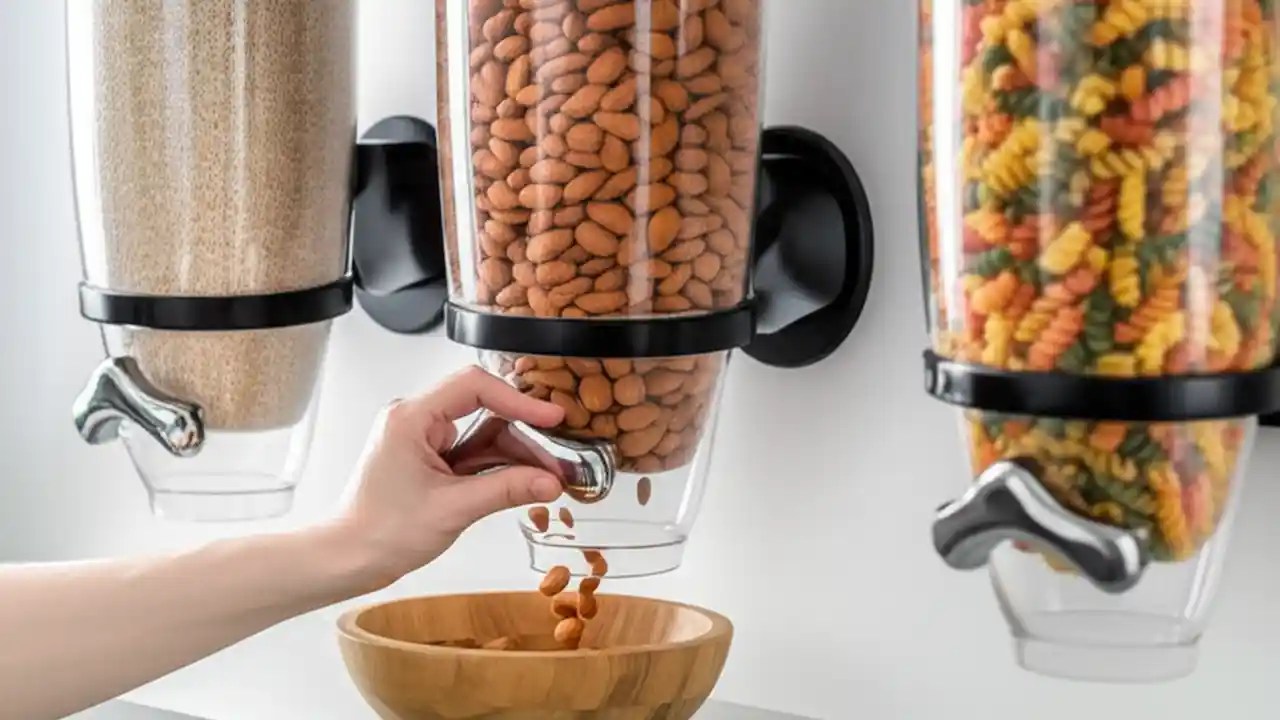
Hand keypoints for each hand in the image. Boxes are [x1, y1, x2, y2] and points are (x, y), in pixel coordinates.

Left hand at [331, 366, 565, 591]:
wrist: (348, 558)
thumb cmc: (380, 532)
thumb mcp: (452, 510)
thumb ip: (506, 490)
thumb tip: (550, 482)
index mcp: (411, 418)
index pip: (474, 387)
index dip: (519, 400)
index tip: (552, 419)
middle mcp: (415, 419)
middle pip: (484, 409)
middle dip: (523, 436)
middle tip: (556, 462)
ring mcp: (422, 438)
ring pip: (482, 432)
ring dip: (514, 455)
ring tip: (547, 479)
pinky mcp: (429, 457)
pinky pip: (472, 451)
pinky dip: (498, 466)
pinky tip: (524, 482)